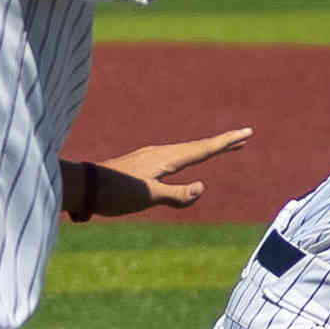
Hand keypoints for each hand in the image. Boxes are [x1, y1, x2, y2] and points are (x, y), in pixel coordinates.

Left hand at [78, 126, 250, 216]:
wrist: (82, 187)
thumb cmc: (114, 192)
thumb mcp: (148, 196)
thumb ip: (176, 194)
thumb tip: (203, 187)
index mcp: (166, 158)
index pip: (203, 149)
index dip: (226, 143)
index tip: (247, 133)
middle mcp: (161, 154)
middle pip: (198, 147)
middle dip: (222, 143)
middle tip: (244, 137)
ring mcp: (151, 158)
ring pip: (187, 152)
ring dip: (207, 149)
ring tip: (222, 148)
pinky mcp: (143, 165)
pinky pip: (176, 158)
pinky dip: (191, 157)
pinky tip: (186, 162)